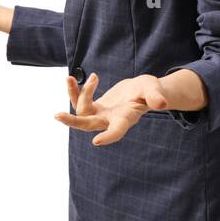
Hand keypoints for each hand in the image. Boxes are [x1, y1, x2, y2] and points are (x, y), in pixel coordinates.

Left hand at [54, 72, 168, 146]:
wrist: (142, 91)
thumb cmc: (150, 91)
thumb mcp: (154, 90)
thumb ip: (155, 96)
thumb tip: (161, 103)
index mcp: (125, 119)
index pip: (117, 130)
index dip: (108, 137)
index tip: (97, 142)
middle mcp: (110, 120)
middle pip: (89, 125)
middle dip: (73, 122)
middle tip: (57, 116)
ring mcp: (100, 115)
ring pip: (81, 111)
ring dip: (72, 95)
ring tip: (69, 78)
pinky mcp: (95, 108)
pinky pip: (79, 102)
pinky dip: (74, 91)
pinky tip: (71, 79)